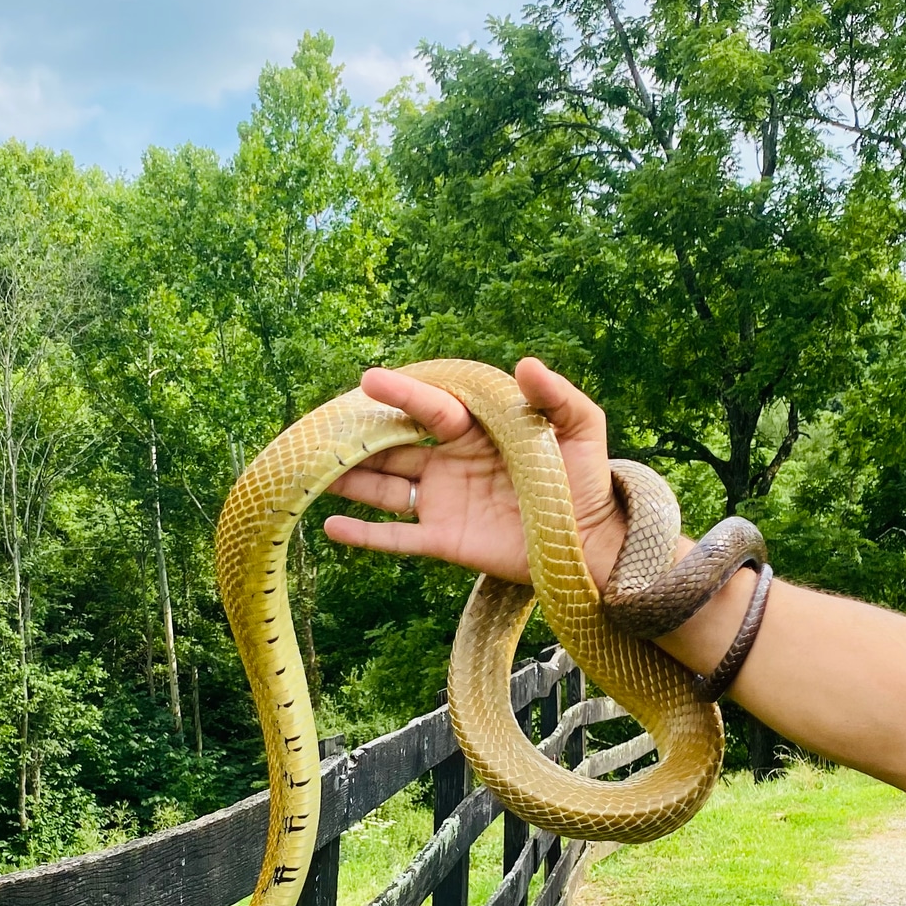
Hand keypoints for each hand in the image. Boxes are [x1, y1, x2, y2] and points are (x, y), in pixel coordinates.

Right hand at [323, 357, 625, 592]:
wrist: (592, 541)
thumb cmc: (586, 480)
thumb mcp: (581, 429)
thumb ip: (557, 397)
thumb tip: (528, 364)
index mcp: (476, 430)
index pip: (431, 408)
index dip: (402, 393)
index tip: (370, 379)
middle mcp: (451, 462)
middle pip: (394, 446)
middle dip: (359, 436)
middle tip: (322, 426)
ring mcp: (444, 501)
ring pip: (386, 488)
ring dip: (350, 479)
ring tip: (313, 470)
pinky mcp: (445, 541)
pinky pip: (397, 539)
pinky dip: (363, 535)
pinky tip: (329, 524)